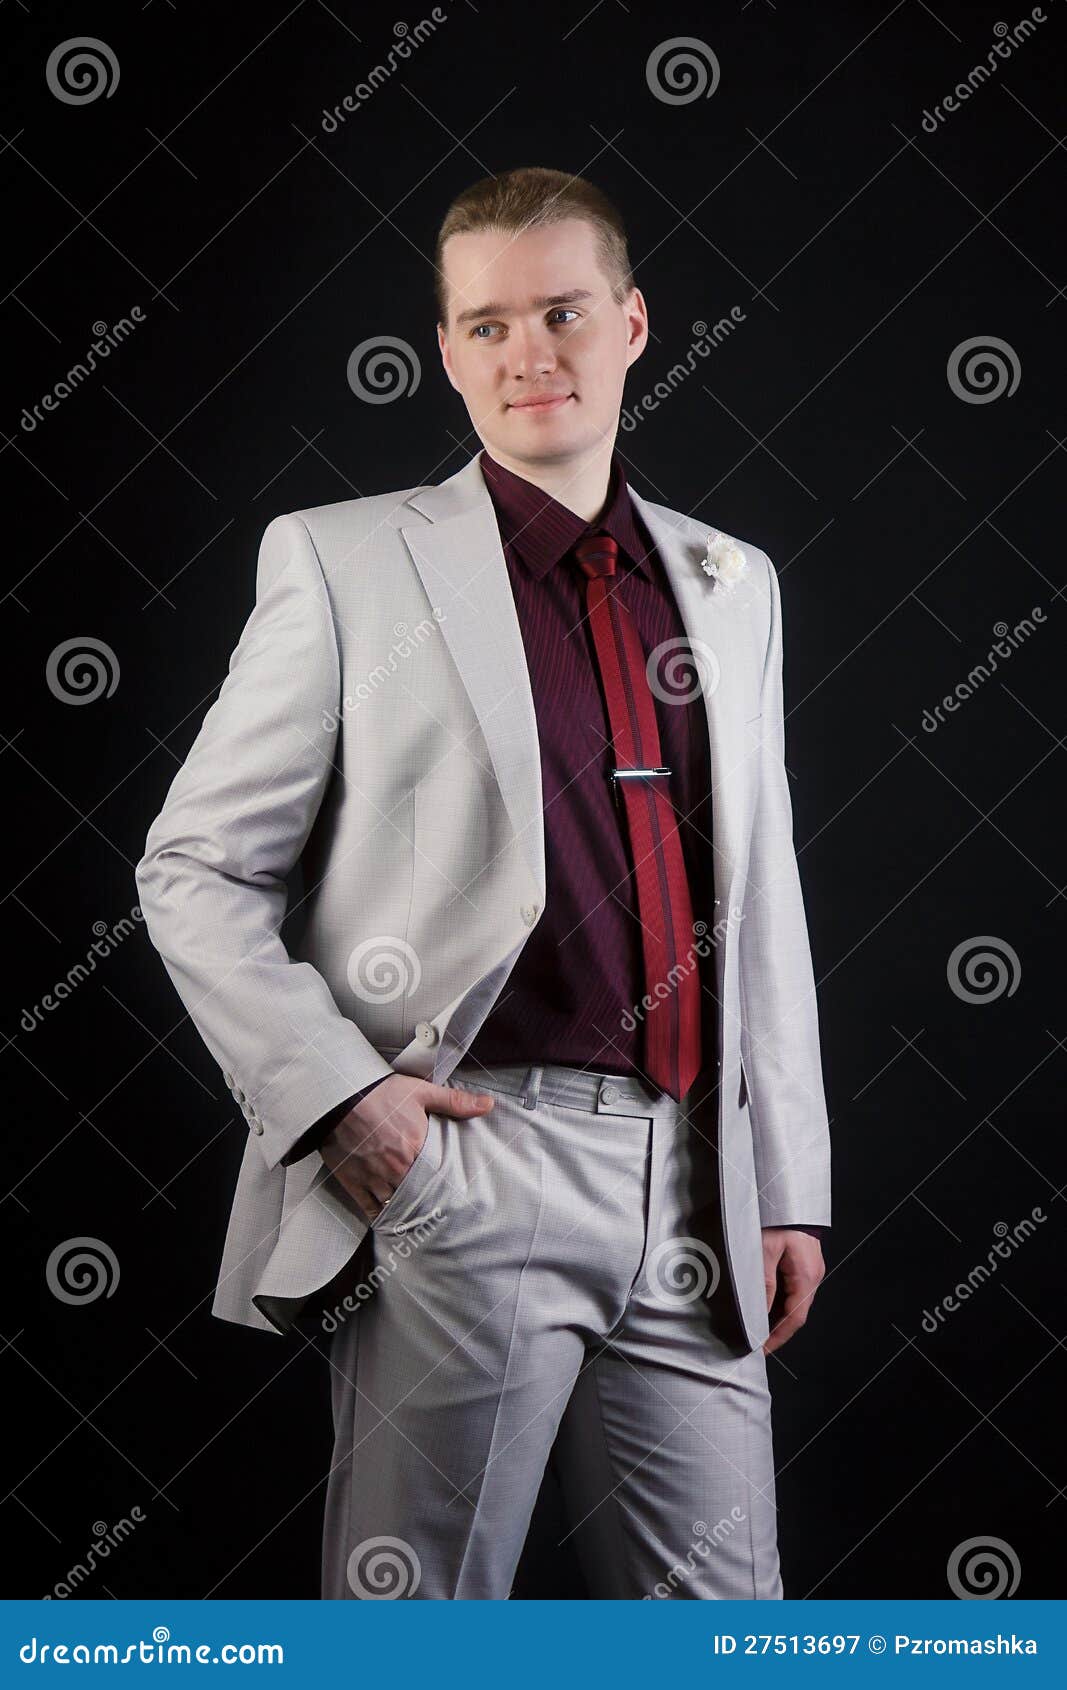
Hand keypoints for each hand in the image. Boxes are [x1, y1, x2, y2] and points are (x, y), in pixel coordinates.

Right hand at [318, 1075, 493, 1222]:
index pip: (438, 1177)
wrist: (338, 1096)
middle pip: (418, 1195)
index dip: (447, 1188)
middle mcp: (396, 1169)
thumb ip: (454, 1102)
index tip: (457, 1197)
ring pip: (396, 1205)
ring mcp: (374, 1178)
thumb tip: (487, 1105)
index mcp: (416, 1148)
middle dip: (428, 1203)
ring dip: (407, 1212)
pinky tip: (390, 1222)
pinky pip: (369, 1208)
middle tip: (441, 1216)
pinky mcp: (354, 1181)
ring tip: (419, 1221)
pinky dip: (380, 1217)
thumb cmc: (379, 1093)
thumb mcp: (421, 1092)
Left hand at [761, 1227, 824, 1354]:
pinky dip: (779, 1301)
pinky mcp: (803, 1263)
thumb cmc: (777, 1218)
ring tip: (757, 1327)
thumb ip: (763, 1285)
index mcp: (806, 1276)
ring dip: (778, 1316)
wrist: (787, 1195)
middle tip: (757, 1342)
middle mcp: (812, 1276)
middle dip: (777, 1330)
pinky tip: (764, 1305)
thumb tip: (760, 1314)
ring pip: (794, 1302)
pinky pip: (792, 1289)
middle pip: (796, 1313)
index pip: (795, 1318)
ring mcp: (810, 1270)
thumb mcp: (764, 1252)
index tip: (762, 1350)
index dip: (778, 1337)